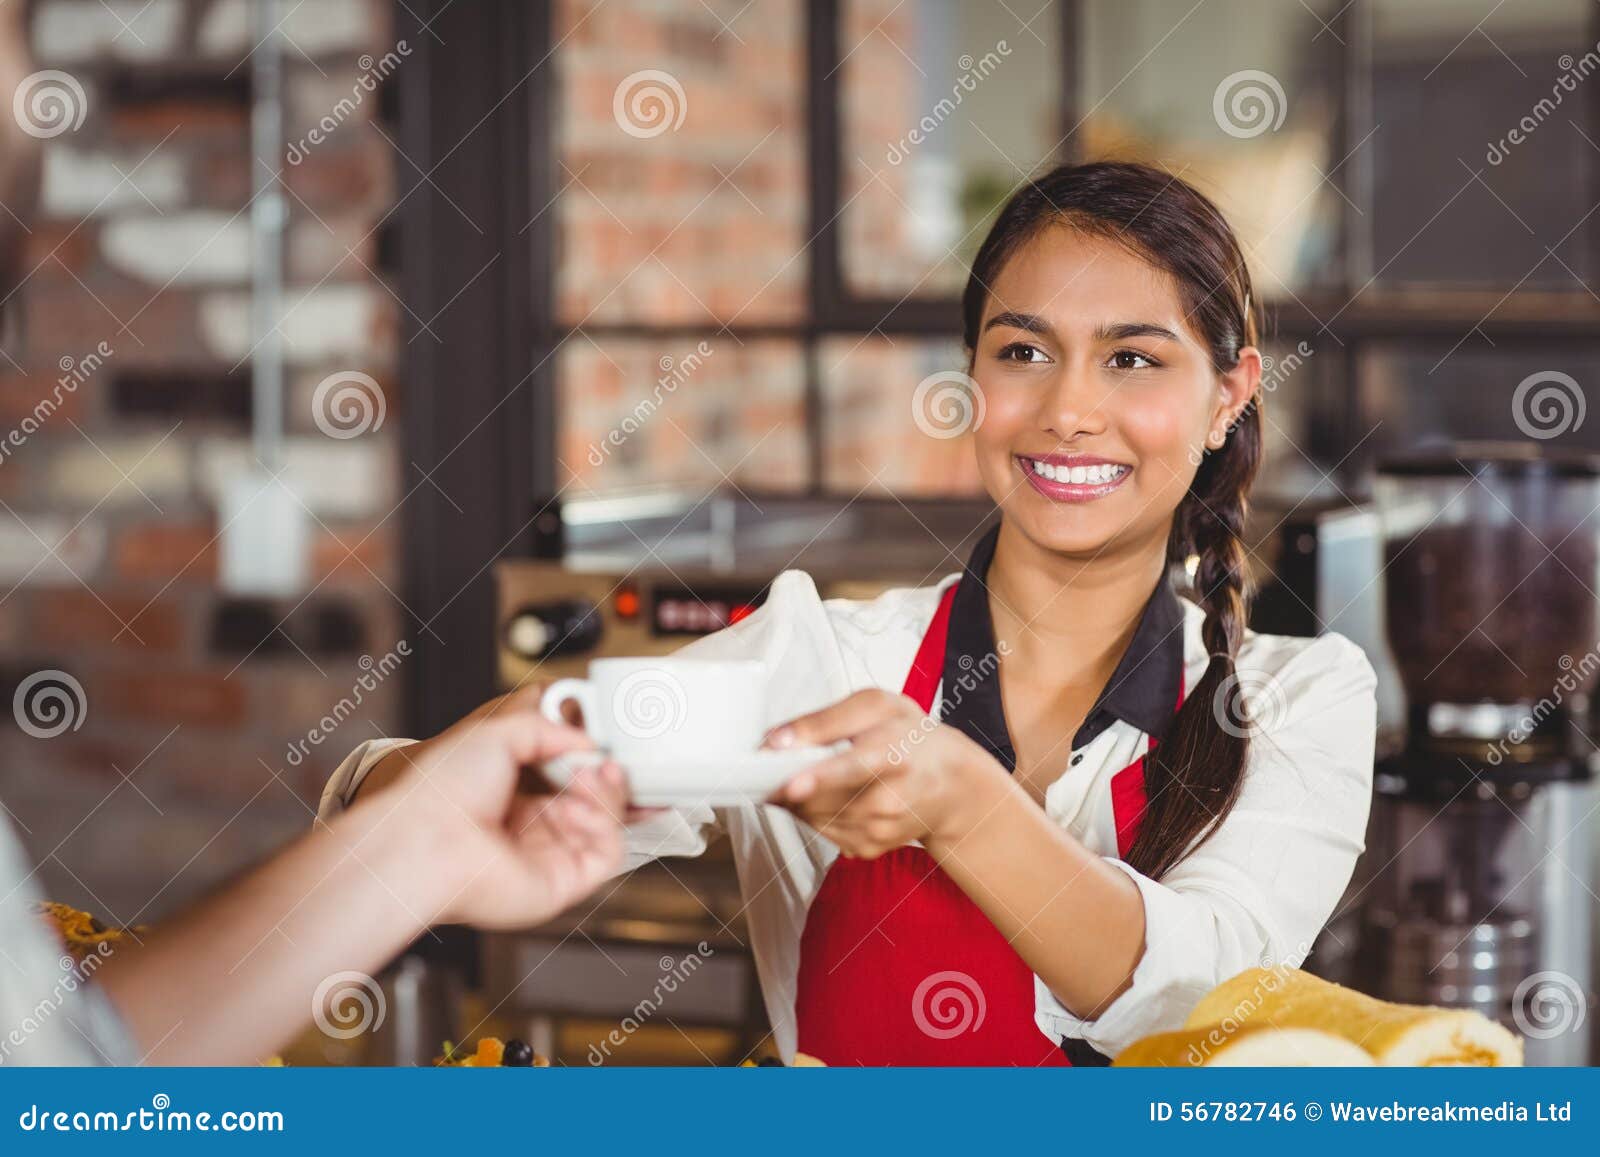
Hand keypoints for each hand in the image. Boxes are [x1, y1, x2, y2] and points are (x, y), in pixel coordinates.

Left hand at [358, 687, 629, 928]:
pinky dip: (605, 825)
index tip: (603, 743)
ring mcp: (551, 856)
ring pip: (608, 826)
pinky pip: (607, 854)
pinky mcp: (563, 882)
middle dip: (607, 777)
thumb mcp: (497, 732)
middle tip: (605, 759)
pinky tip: (579, 808)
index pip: (573, 779)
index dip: (594, 762)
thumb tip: (586, 740)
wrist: (425, 837)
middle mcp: (535, 828)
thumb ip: (547, 727)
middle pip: (596, 802)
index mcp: (517, 797)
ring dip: (608, 796)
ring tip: (590, 777)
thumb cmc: (444, 790)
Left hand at [761, 689, 1006, 857]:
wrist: (952, 785)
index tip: (790, 783)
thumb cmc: (912, 737)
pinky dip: (811, 811)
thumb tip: (776, 741)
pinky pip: (819, 830)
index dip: (819, 777)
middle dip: (788, 781)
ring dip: (798, 796)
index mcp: (893, 754)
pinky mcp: (867, 849)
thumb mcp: (876, 707)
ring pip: (811, 816)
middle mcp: (889, 800)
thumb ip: (824, 720)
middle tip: (776, 762)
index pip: (853, 768)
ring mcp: (878, 831)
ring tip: (813, 772)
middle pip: (820, 799)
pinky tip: (831, 793)